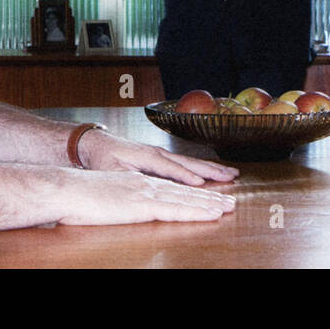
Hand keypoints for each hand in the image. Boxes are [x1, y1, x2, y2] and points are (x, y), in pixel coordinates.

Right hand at [53, 168, 236, 224]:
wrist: (64, 189)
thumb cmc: (76, 197)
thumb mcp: (103, 197)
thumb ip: (117, 202)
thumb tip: (120, 208)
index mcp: (136, 182)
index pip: (170, 188)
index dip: (192, 192)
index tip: (209, 196)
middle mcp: (145, 184)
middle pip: (184, 191)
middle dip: (209, 196)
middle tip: (230, 201)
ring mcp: (145, 193)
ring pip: (185, 198)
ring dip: (209, 203)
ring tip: (228, 207)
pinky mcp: (142, 204)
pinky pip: (176, 209)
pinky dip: (196, 210)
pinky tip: (211, 213)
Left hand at [78, 130, 239, 186]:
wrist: (97, 143)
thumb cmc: (102, 158)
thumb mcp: (109, 170)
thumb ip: (124, 176)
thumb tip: (135, 182)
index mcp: (146, 157)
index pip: (169, 168)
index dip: (184, 177)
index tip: (200, 185)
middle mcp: (159, 153)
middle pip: (190, 162)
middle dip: (212, 170)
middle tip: (232, 176)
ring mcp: (163, 153)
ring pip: (192, 161)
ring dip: (213, 168)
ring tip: (233, 173)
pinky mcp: (163, 156)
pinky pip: (188, 163)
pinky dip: (203, 167)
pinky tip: (215, 172)